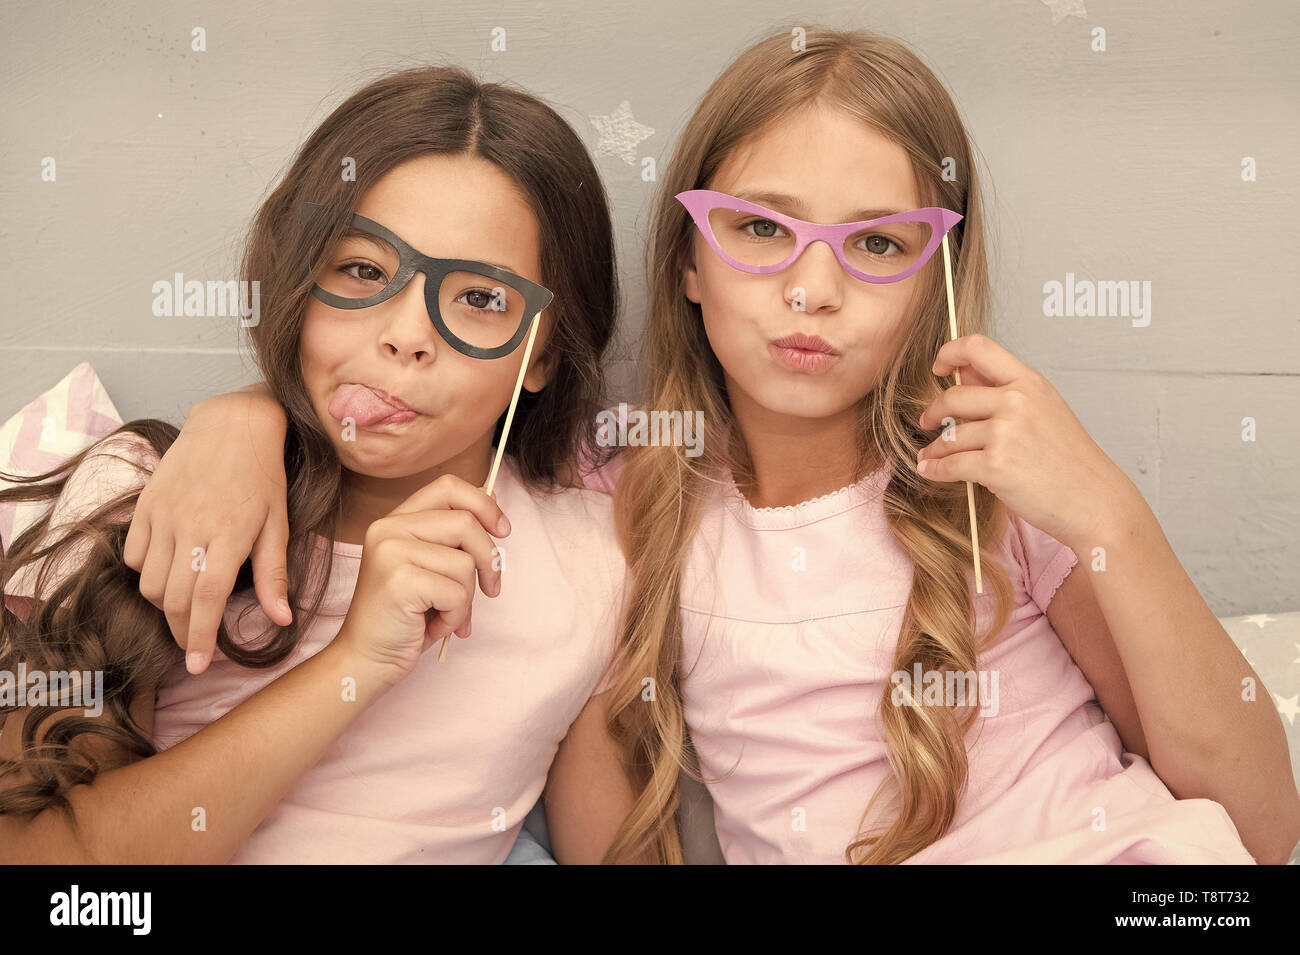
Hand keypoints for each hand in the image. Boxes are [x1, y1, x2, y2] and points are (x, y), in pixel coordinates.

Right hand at [124, 386, 289, 673]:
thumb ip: (275, 575)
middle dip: (180, 631)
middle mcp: (190, 527)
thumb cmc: (263, 476)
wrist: (231, 424)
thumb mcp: (279, 525)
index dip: (199, 638)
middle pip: (172, 599)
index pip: (205, 601)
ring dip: (163, 604)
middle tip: (192, 646)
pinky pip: (133, 555)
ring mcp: (163, 516)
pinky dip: (145, 573)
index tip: (197, 665)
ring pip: (147, 582)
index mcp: (229, 535)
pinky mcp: (145, 505)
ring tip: (184, 608)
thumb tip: (281, 621)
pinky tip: (168, 572)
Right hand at [338, 474, 510, 683]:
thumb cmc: (405, 617)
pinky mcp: (399, 581)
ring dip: (467, 598)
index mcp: (396, 521)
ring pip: (465, 563)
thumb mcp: (432, 569)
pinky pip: (457, 593)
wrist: (366, 659)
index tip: (502, 532)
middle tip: (491, 589)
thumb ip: (454, 540)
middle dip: (490, 560)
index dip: (484, 505)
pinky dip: (457, 616)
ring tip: (446, 615)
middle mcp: (389, 529)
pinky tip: (435, 626)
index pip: (449, 487)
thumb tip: (496, 511)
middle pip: (466, 522)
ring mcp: (391, 552)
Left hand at [915, 333, 1140, 548]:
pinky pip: (950, 464)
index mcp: (1029, 382)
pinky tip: (929, 470)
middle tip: (927, 421)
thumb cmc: (1070, 460)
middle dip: (932, 411)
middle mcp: (1016, 401)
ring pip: (949, 436)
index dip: (949, 352)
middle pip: (952, 396)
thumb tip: (962, 373)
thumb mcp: (1045, 409)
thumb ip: (1005, 390)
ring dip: (934, 448)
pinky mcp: (996, 465)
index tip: (938, 367)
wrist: (1093, 499)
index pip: (978, 348)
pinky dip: (934, 469)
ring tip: (931, 456)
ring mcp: (1005, 433)